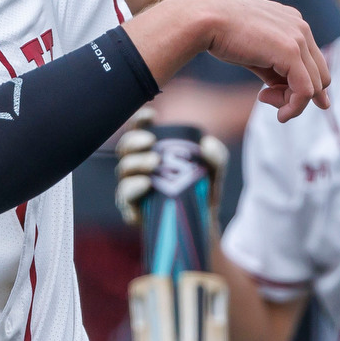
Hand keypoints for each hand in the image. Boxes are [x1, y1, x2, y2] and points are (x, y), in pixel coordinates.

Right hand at [114, 107, 227, 226]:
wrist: (203, 224)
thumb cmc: (202, 191)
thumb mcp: (214, 171)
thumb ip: (216, 156)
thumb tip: (207, 143)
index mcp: (152, 152)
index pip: (138, 131)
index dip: (139, 120)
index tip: (151, 115)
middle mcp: (138, 169)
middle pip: (125, 149)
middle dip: (134, 142)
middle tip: (151, 142)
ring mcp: (133, 189)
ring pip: (123, 171)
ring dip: (135, 163)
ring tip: (154, 163)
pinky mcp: (133, 211)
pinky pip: (124, 198)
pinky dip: (132, 189)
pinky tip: (146, 184)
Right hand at [125, 0, 330, 122]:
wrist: (203, 18)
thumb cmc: (220, 33)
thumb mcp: (254, 52)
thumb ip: (274, 69)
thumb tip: (286, 94)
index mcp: (293, 22)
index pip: (313, 61)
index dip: (301, 86)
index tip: (275, 96)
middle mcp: (301, 27)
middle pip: (319, 75)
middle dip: (298, 95)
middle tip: (266, 98)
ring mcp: (298, 38)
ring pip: (315, 85)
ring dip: (294, 103)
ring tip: (264, 100)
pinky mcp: (291, 52)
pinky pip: (306, 90)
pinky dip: (295, 107)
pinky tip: (279, 114)